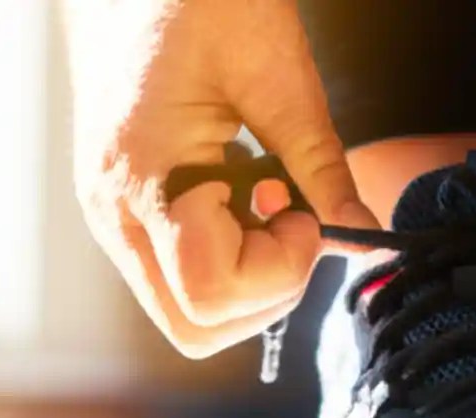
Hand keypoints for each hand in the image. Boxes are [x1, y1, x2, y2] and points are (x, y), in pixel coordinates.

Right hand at [63, 0, 377, 357]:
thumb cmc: (202, 0)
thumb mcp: (280, 77)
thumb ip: (321, 167)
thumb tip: (363, 236)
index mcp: (143, 179)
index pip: (210, 292)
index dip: (277, 268)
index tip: (301, 210)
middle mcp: (114, 215)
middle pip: (195, 327)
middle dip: (265, 291)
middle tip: (294, 220)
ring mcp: (112, 217)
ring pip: (186, 312)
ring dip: (247, 279)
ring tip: (267, 201)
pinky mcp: (124, 210)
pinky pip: (178, 273)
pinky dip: (227, 256)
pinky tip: (241, 194)